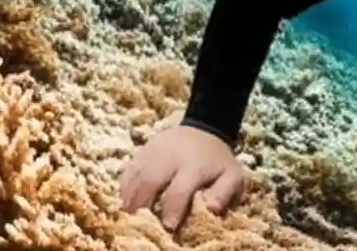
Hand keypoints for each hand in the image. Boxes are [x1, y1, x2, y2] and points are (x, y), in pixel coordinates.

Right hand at [118, 124, 248, 231]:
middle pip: (150, 181)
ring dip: (129, 199)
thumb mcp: (232, 175)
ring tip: (129, 218)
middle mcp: (170, 157)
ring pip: (134, 176)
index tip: (168, 226)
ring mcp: (153, 152)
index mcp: (195, 165)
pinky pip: (126, 172)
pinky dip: (123, 189)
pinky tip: (125, 203)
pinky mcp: (141, 152)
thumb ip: (224, 193)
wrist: (204, 130)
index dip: (172, 210)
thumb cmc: (217, 161)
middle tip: (140, 224)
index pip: (179, 190)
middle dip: (142, 205)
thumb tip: (210, 209)